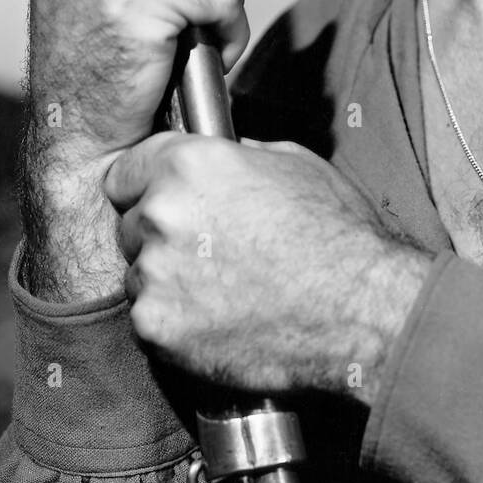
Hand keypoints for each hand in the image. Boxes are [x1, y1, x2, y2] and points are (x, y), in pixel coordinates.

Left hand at [104, 131, 432, 403]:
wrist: (356, 308)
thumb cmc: (335, 233)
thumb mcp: (293, 163)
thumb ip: (238, 156)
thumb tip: (222, 156)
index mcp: (188, 164)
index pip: (125, 172)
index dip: (145, 188)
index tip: (161, 202)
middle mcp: (161, 212)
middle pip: (130, 225)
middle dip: (160, 237)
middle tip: (207, 253)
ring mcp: (154, 273)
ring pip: (139, 276)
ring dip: (168, 283)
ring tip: (222, 292)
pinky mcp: (156, 326)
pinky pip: (150, 321)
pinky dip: (176, 325)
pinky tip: (219, 322)